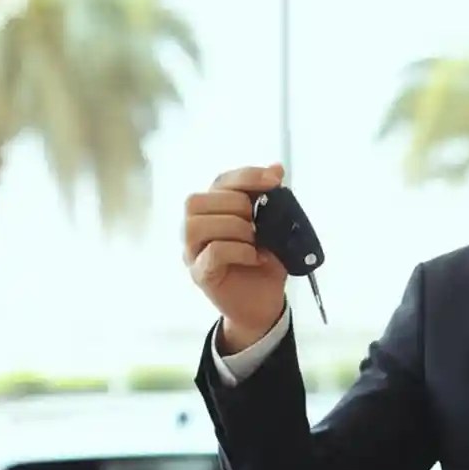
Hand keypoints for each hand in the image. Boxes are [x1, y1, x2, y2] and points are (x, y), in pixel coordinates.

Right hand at [184, 163, 287, 350]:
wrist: (265, 302)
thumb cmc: (265, 261)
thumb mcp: (275, 226)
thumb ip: (272, 198)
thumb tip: (276, 167)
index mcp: (213, 210)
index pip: (220, 181)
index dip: (246, 177)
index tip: (275, 182)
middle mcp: (195, 228)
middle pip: (197, 200)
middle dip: (236, 206)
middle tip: (260, 225)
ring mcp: (193, 252)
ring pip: (197, 224)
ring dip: (234, 228)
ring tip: (255, 241)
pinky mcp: (200, 274)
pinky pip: (212, 252)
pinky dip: (239, 250)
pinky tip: (255, 257)